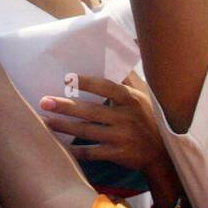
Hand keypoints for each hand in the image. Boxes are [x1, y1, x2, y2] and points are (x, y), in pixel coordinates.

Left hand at [39, 75, 170, 174]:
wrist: (163, 152)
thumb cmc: (149, 117)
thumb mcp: (143, 96)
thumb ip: (127, 78)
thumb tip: (114, 53)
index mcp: (131, 99)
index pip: (107, 88)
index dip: (87, 82)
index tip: (67, 78)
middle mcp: (126, 117)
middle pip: (91, 111)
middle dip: (65, 106)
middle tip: (44, 102)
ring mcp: (121, 137)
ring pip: (87, 131)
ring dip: (64, 126)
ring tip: (44, 121)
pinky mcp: (118, 154)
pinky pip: (91, 152)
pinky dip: (74, 151)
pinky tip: (59, 147)